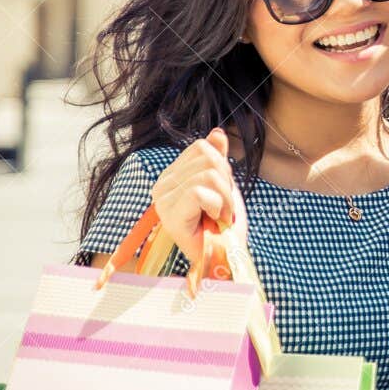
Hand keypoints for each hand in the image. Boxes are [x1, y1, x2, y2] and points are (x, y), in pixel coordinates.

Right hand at [150, 128, 247, 267]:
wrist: (226, 257)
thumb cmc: (223, 226)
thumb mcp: (225, 186)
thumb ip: (218, 159)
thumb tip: (217, 132)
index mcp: (172, 175)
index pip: (202, 147)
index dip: (223, 167)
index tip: (221, 193)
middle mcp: (161, 184)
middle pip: (207, 157)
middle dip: (226, 183)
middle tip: (222, 207)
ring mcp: (163, 199)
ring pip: (208, 174)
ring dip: (226, 197)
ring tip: (219, 215)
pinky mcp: (169, 213)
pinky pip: (201, 191)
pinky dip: (219, 206)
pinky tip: (215, 220)